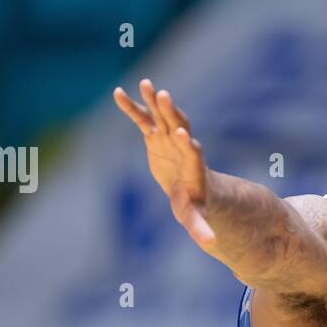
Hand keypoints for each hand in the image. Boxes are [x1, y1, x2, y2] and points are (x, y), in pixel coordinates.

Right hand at [114, 79, 216, 252]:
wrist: (189, 187)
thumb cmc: (194, 203)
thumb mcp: (195, 216)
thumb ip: (200, 226)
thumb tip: (209, 243)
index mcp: (193, 166)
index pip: (193, 153)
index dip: (189, 145)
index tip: (185, 135)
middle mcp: (182, 146)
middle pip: (179, 126)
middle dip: (172, 113)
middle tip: (165, 96)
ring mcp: (168, 138)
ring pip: (161, 116)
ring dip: (153, 100)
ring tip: (145, 83)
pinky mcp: (155, 135)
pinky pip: (142, 118)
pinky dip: (132, 107)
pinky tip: (117, 92)